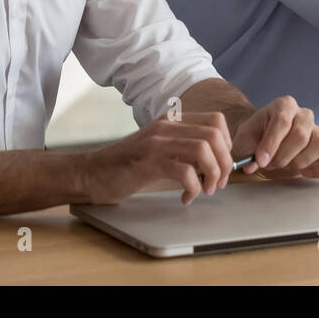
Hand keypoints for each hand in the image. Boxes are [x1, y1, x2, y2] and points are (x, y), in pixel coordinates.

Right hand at [80, 111, 237, 205]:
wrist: (92, 173)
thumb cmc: (128, 165)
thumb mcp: (159, 146)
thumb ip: (184, 145)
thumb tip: (217, 159)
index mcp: (172, 120)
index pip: (216, 120)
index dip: (227, 144)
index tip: (223, 164)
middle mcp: (166, 126)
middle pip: (214, 136)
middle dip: (224, 162)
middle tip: (219, 182)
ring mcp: (157, 143)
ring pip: (203, 151)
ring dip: (212, 175)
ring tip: (206, 190)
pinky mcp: (148, 162)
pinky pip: (184, 172)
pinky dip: (192, 188)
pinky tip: (185, 197)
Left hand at [231, 95, 318, 179]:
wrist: (261, 139)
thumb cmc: (253, 137)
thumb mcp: (244, 139)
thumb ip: (246, 150)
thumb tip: (252, 166)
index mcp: (284, 105)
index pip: (283, 120)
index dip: (271, 143)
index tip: (260, 160)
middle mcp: (304, 115)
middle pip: (301, 134)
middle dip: (282, 156)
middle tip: (269, 164)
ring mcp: (317, 131)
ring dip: (300, 162)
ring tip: (284, 166)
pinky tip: (305, 173)